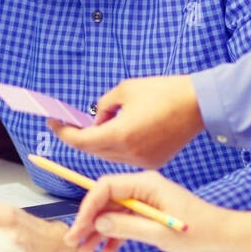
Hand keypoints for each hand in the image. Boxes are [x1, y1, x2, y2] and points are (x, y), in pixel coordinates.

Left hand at [48, 75, 203, 168]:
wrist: (198, 104)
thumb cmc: (163, 91)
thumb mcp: (124, 89)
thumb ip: (103, 106)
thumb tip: (96, 120)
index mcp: (121, 134)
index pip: (80, 141)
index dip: (63, 132)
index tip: (52, 121)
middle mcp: (130, 153)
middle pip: (92, 150)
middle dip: (78, 137)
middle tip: (67, 122)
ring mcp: (143, 161)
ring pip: (108, 155)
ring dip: (97, 142)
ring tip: (93, 125)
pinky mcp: (154, 162)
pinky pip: (125, 158)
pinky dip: (116, 147)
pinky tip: (117, 132)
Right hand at [62, 171, 231, 251]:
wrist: (222, 236)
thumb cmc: (198, 230)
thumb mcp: (159, 233)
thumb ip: (127, 227)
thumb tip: (98, 223)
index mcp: (146, 183)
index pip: (106, 187)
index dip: (88, 206)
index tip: (78, 226)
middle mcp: (143, 188)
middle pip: (106, 201)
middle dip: (89, 221)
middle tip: (73, 241)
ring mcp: (145, 201)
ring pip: (113, 214)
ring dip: (99, 232)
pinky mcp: (149, 214)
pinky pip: (125, 223)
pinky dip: (115, 237)